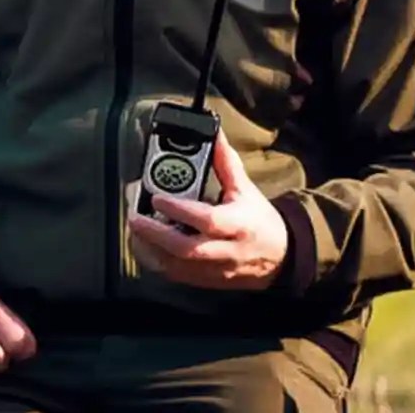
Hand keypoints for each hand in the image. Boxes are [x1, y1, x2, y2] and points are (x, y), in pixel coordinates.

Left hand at [127, 130, 287, 289]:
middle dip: (155, 233)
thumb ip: (225, 163)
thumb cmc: (259, 221)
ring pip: (177, 267)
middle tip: (134, 217)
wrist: (279, 257)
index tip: (157, 197)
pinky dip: (156, 262)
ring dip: (150, 249)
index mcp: (239, 224)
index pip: (208, 220)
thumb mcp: (245, 190)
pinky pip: (176, 276)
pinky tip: (145, 246)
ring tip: (134, 231)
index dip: (179, 210)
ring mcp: (216, 270)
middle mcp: (227, 250)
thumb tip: (214, 134)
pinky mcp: (206, 281)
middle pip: (187, 248)